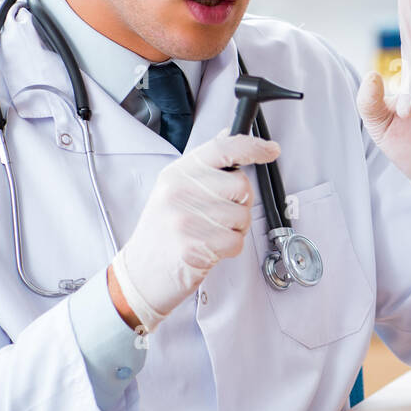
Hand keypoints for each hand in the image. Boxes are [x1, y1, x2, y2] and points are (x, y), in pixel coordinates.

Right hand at [110, 130, 279, 331]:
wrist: (140, 273)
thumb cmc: (162, 232)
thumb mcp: (174, 189)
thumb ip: (204, 165)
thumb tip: (231, 137)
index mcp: (177, 173)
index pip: (222, 149)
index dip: (253, 147)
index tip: (270, 150)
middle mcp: (179, 191)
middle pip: (242, 186)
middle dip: (241, 204)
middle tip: (220, 215)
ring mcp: (185, 219)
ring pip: (243, 216)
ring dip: (235, 229)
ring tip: (210, 234)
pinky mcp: (194, 246)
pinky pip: (236, 242)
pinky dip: (230, 248)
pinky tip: (210, 248)